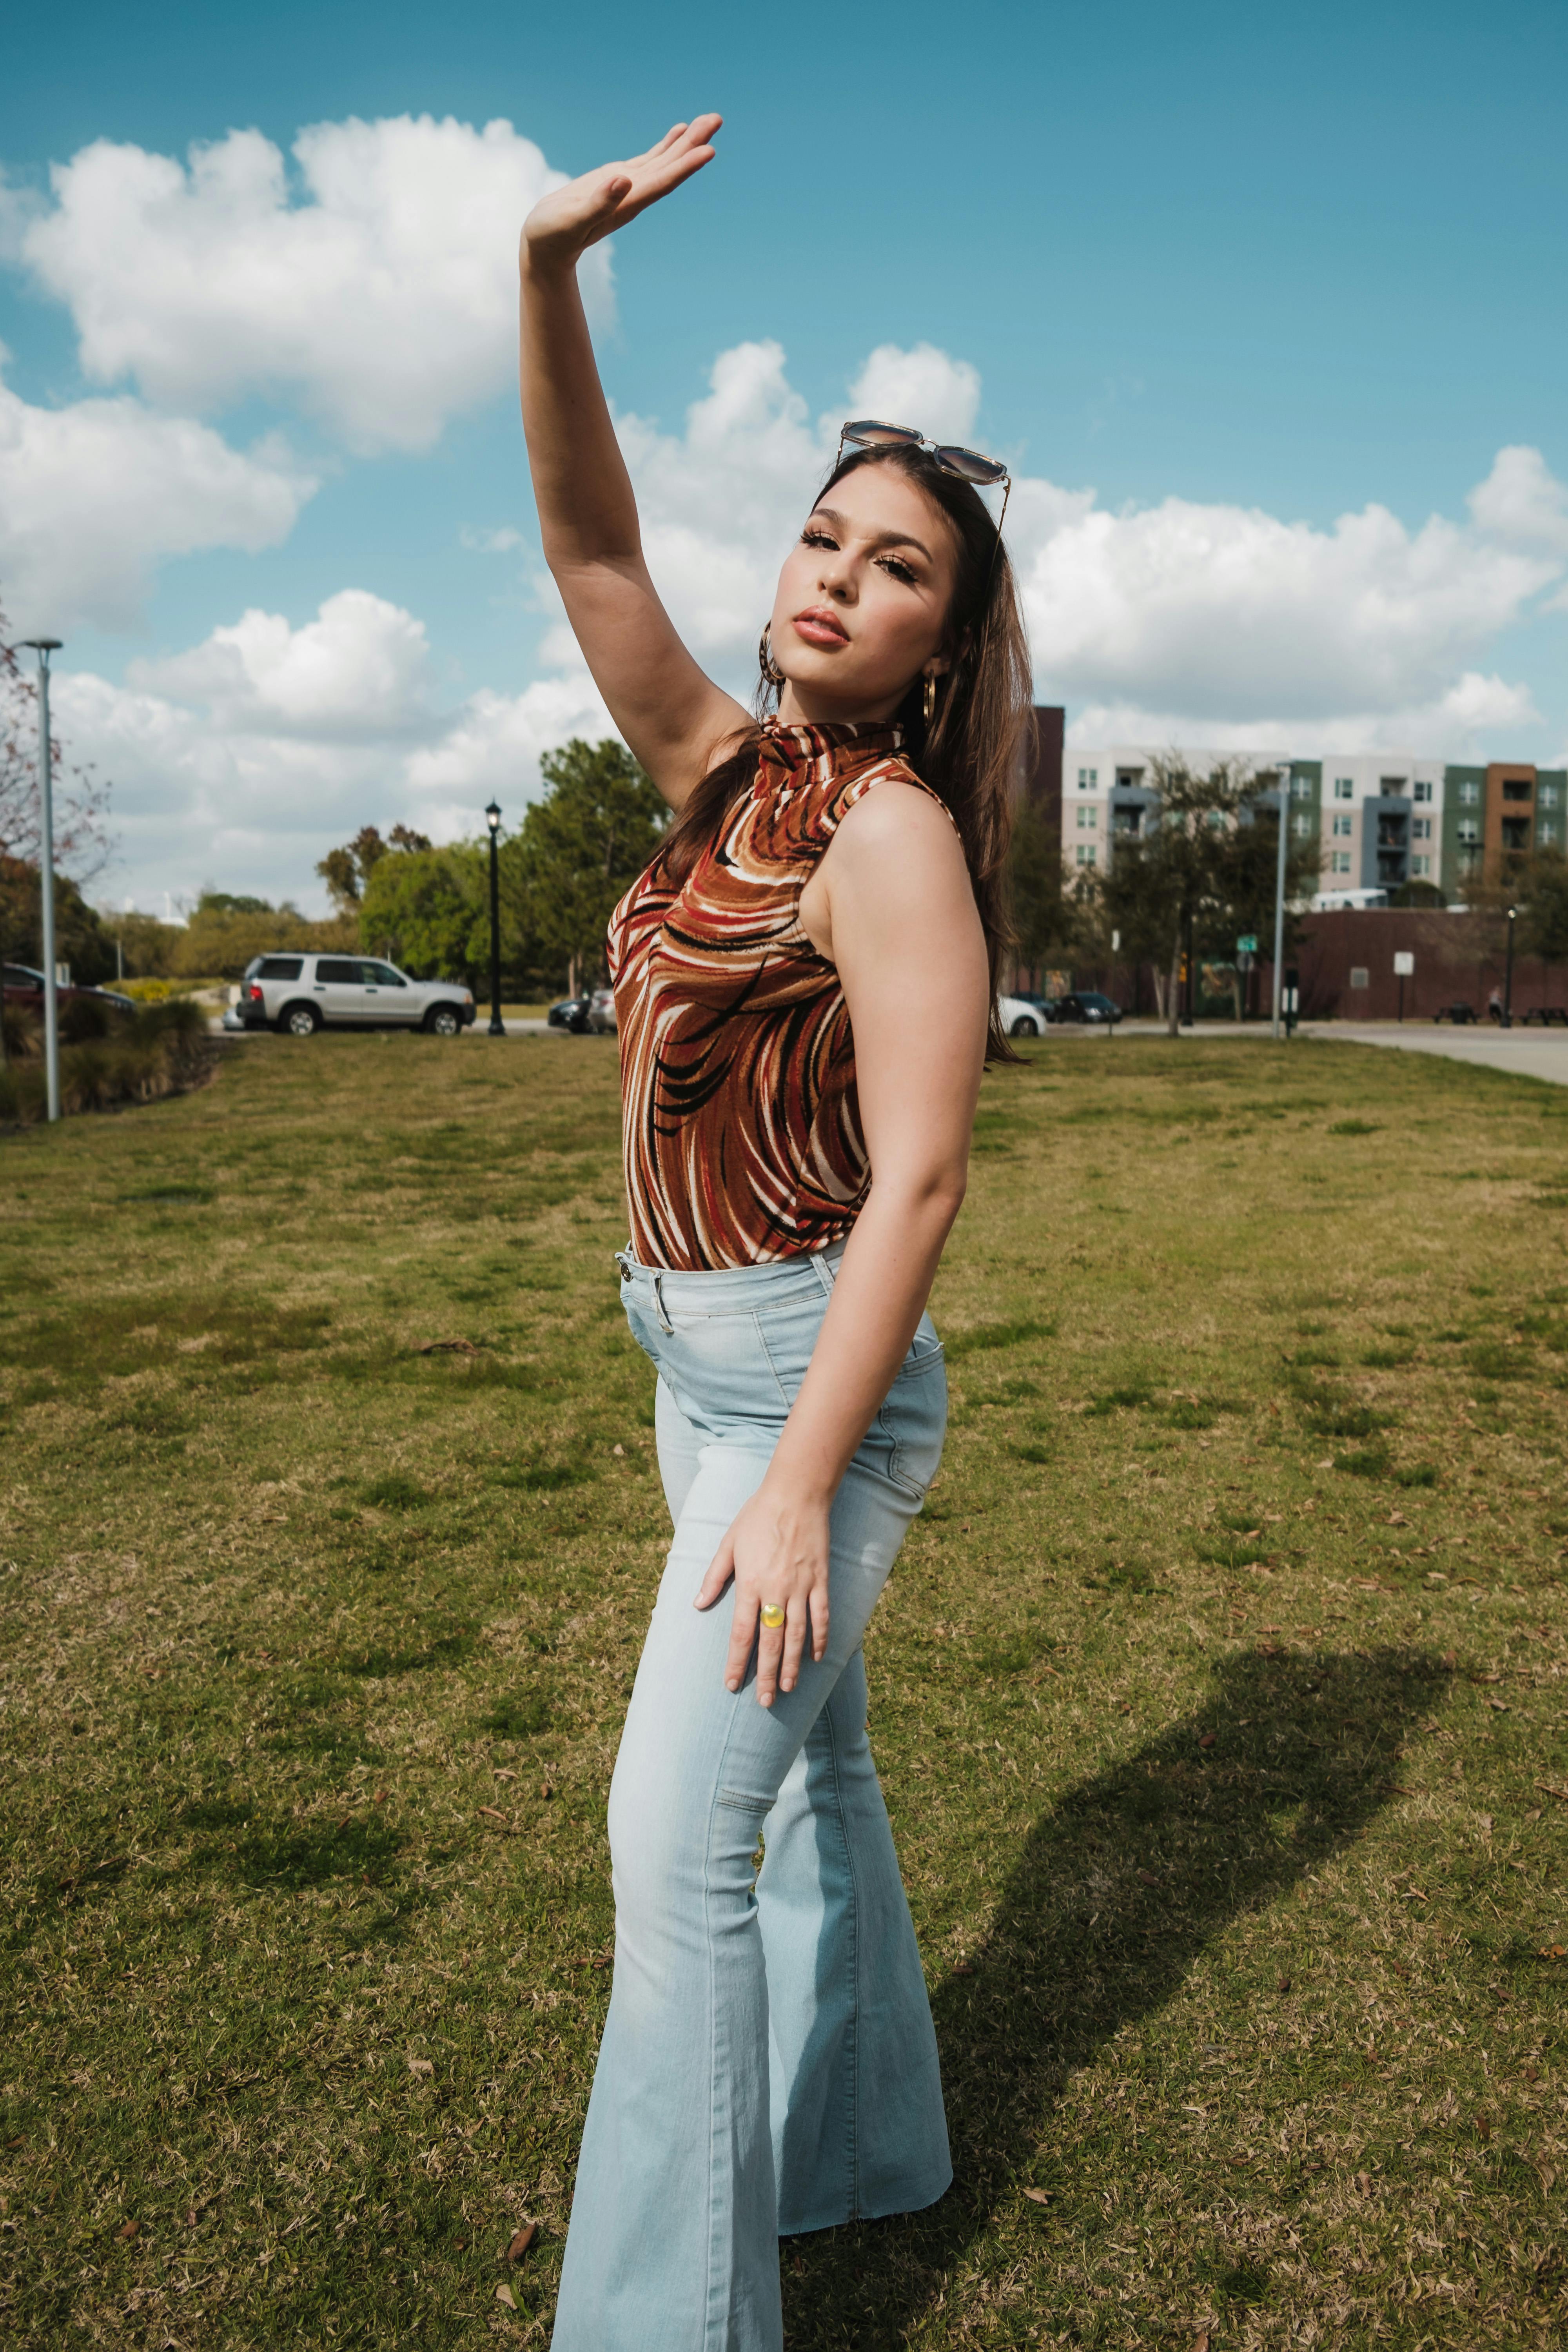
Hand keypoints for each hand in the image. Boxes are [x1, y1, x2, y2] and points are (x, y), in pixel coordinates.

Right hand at [521, 115, 721, 274]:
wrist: (546, 247)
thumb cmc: (553, 235)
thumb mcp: (571, 219)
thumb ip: (598, 203)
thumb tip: (622, 180)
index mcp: (625, 205)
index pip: (661, 183)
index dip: (685, 167)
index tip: (709, 150)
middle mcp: (634, 195)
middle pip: (670, 168)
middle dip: (694, 145)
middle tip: (717, 119)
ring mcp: (628, 187)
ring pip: (664, 161)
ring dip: (687, 142)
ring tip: (710, 119)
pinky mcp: (619, 180)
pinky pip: (650, 161)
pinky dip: (667, 146)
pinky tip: (681, 131)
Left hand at [694, 1479, 830, 1707]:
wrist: (795, 1494)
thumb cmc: (757, 1516)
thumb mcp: (728, 1544)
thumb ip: (714, 1576)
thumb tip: (697, 1603)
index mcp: (749, 1584)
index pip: (741, 1633)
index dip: (736, 1662)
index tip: (731, 1684)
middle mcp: (775, 1591)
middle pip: (770, 1642)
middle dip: (766, 1675)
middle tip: (765, 1701)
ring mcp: (801, 1587)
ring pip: (797, 1636)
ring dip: (792, 1665)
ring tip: (787, 1688)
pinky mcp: (821, 1580)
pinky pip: (822, 1616)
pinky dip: (820, 1639)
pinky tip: (816, 1658)